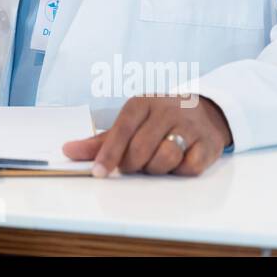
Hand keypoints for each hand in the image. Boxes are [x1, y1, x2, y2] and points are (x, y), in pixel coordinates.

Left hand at [62, 95, 232, 176]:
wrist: (206, 111)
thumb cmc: (158, 120)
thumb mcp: (130, 123)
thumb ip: (100, 141)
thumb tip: (67, 150)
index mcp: (142, 103)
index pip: (121, 130)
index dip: (108, 154)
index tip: (98, 173)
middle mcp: (166, 110)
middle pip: (141, 149)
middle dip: (133, 164)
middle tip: (134, 164)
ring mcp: (190, 125)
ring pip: (165, 158)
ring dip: (156, 168)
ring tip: (157, 159)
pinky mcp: (209, 143)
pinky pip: (188, 168)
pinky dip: (180, 171)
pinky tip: (179, 161)